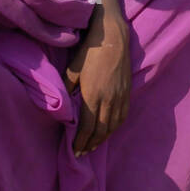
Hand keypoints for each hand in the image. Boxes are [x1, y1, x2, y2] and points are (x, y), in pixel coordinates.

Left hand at [65, 11, 130, 155]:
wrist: (113, 37)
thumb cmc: (89, 51)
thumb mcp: (72, 69)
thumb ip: (67, 89)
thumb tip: (62, 106)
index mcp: (93, 96)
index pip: (87, 127)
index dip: (81, 142)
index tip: (74, 150)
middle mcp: (109, 100)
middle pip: (101, 130)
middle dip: (91, 144)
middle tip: (82, 153)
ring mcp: (120, 97)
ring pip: (113, 125)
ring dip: (103, 138)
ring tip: (94, 145)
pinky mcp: (127, 92)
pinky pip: (122, 116)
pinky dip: (115, 127)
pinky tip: (109, 130)